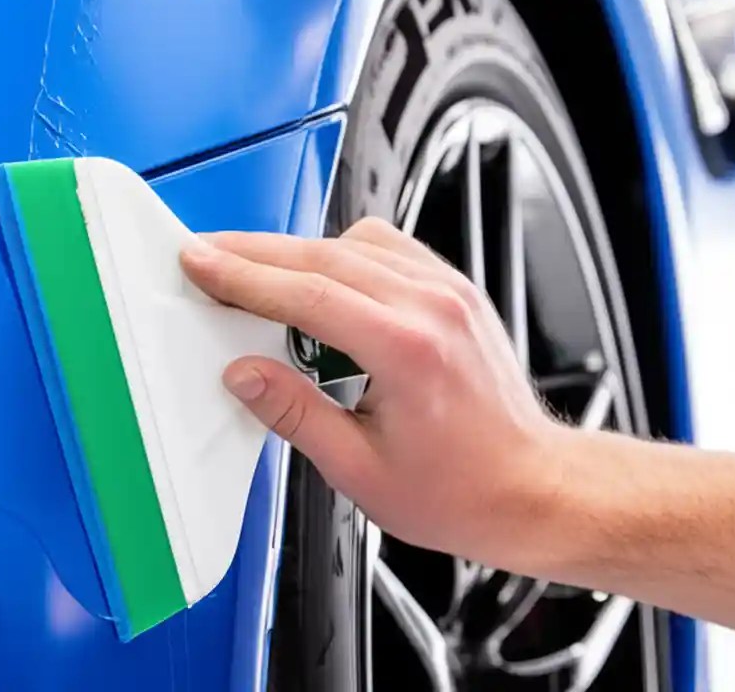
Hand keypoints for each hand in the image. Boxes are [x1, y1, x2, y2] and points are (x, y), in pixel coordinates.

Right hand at [180, 218, 565, 570]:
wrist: (532, 489)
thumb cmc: (461, 491)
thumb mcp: (359, 469)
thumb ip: (294, 413)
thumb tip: (243, 375)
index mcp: (407, 350)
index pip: (306, 293)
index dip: (242, 275)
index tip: (201, 263)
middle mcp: (432, 307)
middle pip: (322, 254)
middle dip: (254, 252)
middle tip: (208, 255)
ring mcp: (449, 292)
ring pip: (355, 243)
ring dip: (297, 252)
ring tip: (255, 275)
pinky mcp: (455, 291)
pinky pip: (388, 249)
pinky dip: (344, 254)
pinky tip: (320, 282)